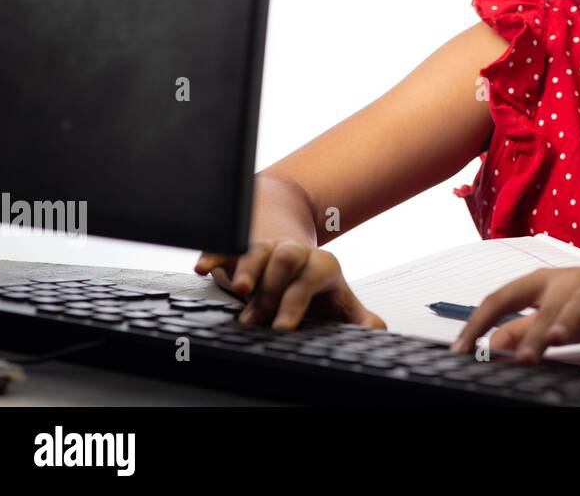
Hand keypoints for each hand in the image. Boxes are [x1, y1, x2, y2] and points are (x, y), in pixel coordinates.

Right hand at [193, 240, 385, 331]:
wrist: (297, 262)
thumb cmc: (317, 289)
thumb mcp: (340, 304)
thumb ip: (359, 319)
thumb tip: (375, 330)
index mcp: (322, 265)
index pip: (310, 277)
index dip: (296, 302)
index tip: (282, 327)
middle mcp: (294, 253)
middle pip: (286, 256)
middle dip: (272, 285)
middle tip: (258, 316)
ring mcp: (266, 249)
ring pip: (256, 250)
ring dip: (246, 269)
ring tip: (239, 290)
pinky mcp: (240, 252)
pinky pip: (226, 248)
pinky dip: (215, 254)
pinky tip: (204, 267)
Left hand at [447, 263, 579, 363]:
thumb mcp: (555, 314)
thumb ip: (524, 328)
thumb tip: (490, 343)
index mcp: (543, 284)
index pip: (503, 297)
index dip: (480, 321)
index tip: (460, 349)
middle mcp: (569, 282)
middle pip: (545, 306)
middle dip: (531, 333)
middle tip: (519, 360)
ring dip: (568, 318)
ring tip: (556, 338)